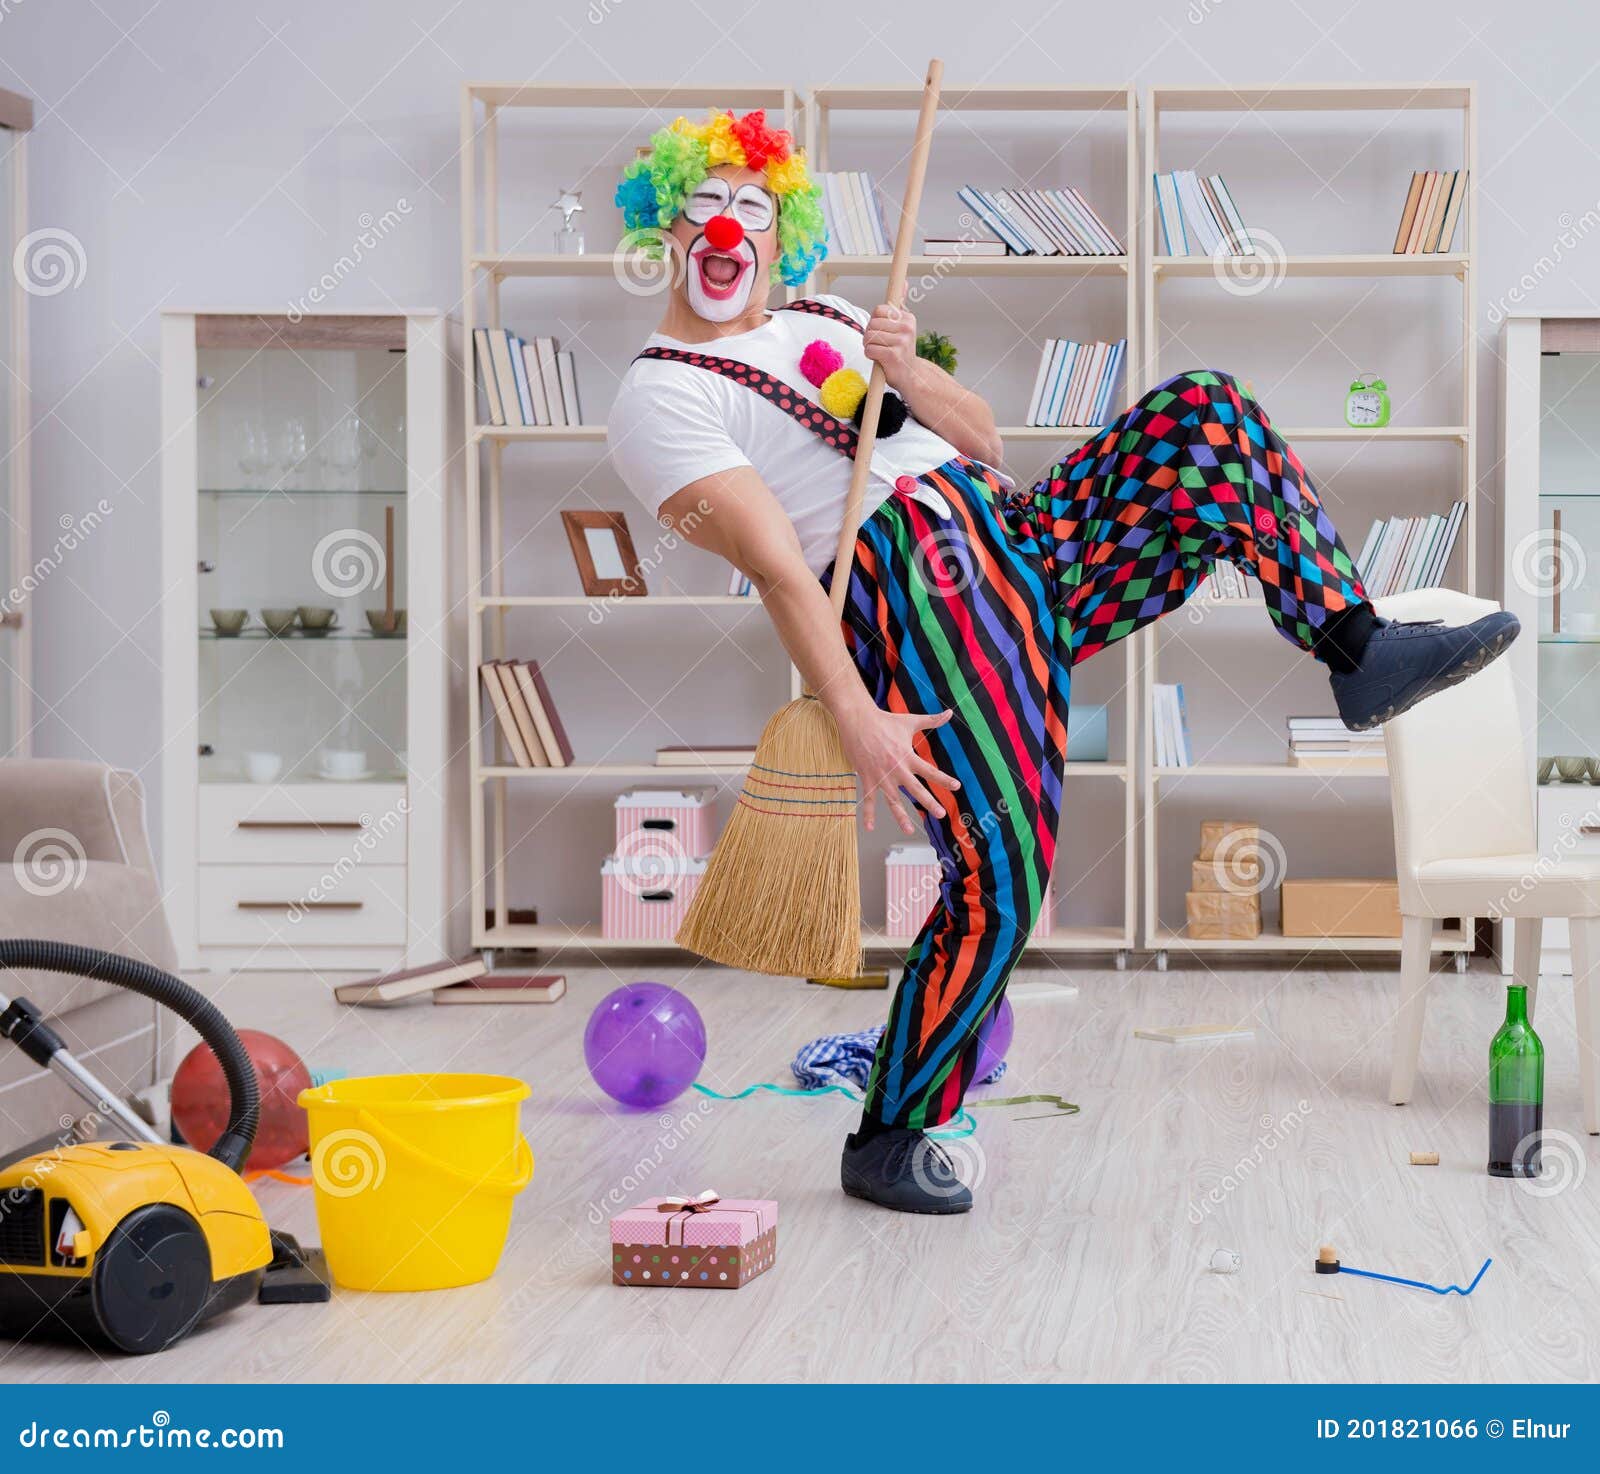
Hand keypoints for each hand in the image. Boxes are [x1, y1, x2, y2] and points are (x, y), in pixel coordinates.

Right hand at [834, 701, 958, 834]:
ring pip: (893, 800)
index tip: (956, 787)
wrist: (858, 720)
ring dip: (901, 816)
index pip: (930, 771)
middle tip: (941, 813)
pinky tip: (870, 827)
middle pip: (915, 789)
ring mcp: (881, 776)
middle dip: (929, 802)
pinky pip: (868, 799)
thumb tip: (950, 712)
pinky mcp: (867, 778)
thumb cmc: (885, 720)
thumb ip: (931, 720)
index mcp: (907, 757)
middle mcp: (896, 769)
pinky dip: (868, 814)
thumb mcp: (910, 721)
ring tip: (910, 830)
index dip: (944, 779)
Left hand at [863, 303, 917, 385]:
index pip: (878, 310)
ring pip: (869, 336)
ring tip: (879, 351)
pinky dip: (870, 355)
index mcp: (908, 318)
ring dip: (869, 346)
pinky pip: (870, 349)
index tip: (882, 330)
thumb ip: (900, 304)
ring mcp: (901, 342)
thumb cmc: (901, 349)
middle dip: (870, 335)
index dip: (874, 321)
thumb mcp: (903, 325)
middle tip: (879, 344)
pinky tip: (879, 359)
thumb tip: (903, 282)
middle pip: (872, 323)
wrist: (910, 375)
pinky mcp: (893, 355)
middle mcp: (907, 328)